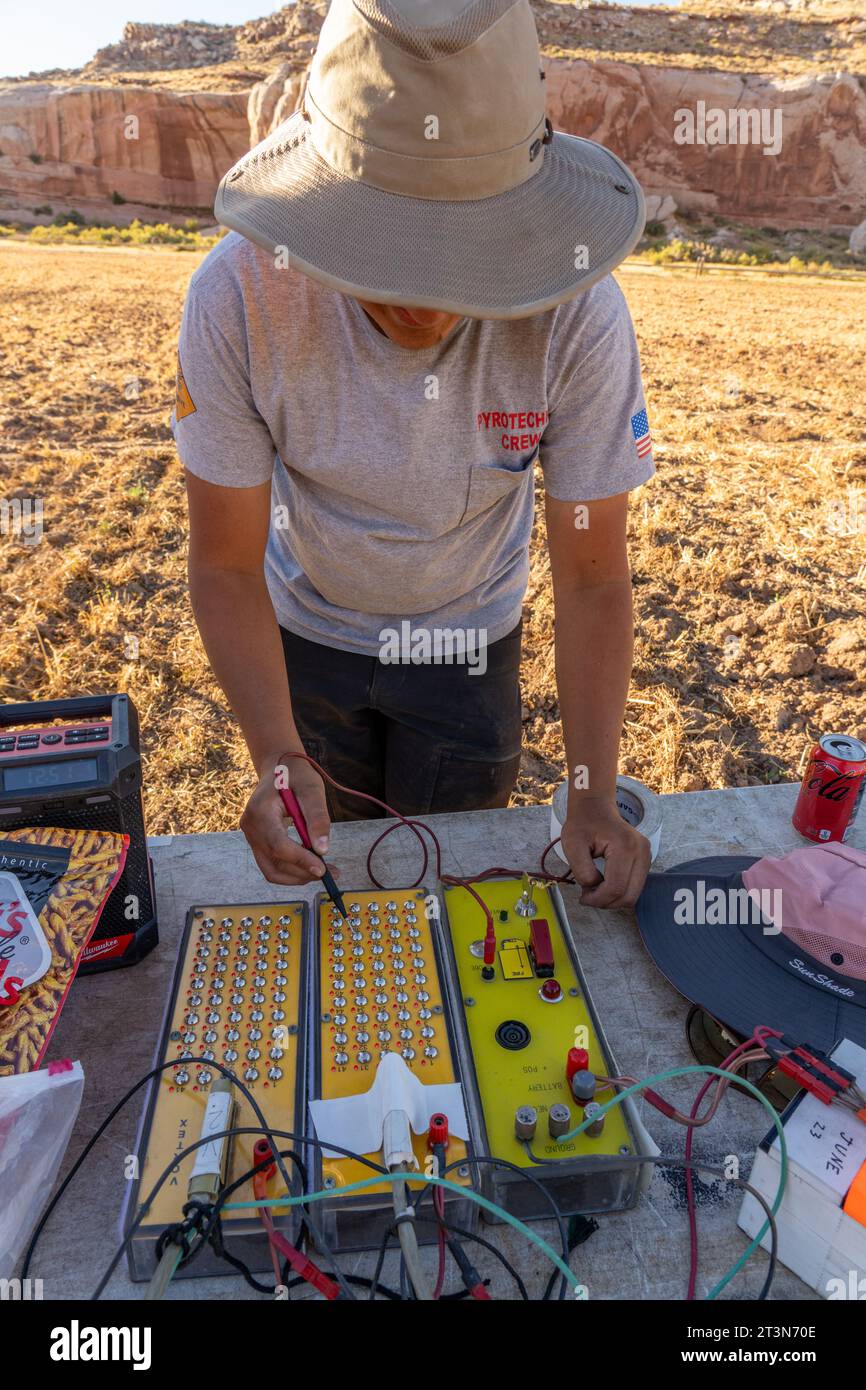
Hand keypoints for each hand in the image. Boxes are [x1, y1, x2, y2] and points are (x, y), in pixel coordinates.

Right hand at [240, 755, 331, 885]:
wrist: (279, 768)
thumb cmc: (296, 776)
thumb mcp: (312, 789)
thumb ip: (317, 818)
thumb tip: (323, 850)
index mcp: (260, 811)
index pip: (277, 845)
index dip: (300, 860)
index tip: (322, 869)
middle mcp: (251, 827)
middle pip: (273, 863)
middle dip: (302, 873)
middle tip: (331, 872)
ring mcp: (251, 836)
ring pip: (271, 870)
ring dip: (297, 876)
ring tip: (325, 871)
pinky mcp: (257, 842)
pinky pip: (272, 864)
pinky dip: (292, 869)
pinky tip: (311, 865)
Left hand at [561, 795, 650, 908]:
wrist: (596, 808)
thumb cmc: (583, 824)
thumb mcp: (572, 845)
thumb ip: (582, 870)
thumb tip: (595, 888)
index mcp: (625, 846)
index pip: (615, 888)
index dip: (598, 900)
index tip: (582, 897)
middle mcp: (641, 851)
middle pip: (628, 896)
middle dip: (606, 902)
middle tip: (587, 896)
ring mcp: (646, 856)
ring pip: (633, 895)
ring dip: (613, 899)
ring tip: (594, 888)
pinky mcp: (645, 860)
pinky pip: (634, 887)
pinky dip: (619, 892)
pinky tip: (604, 884)